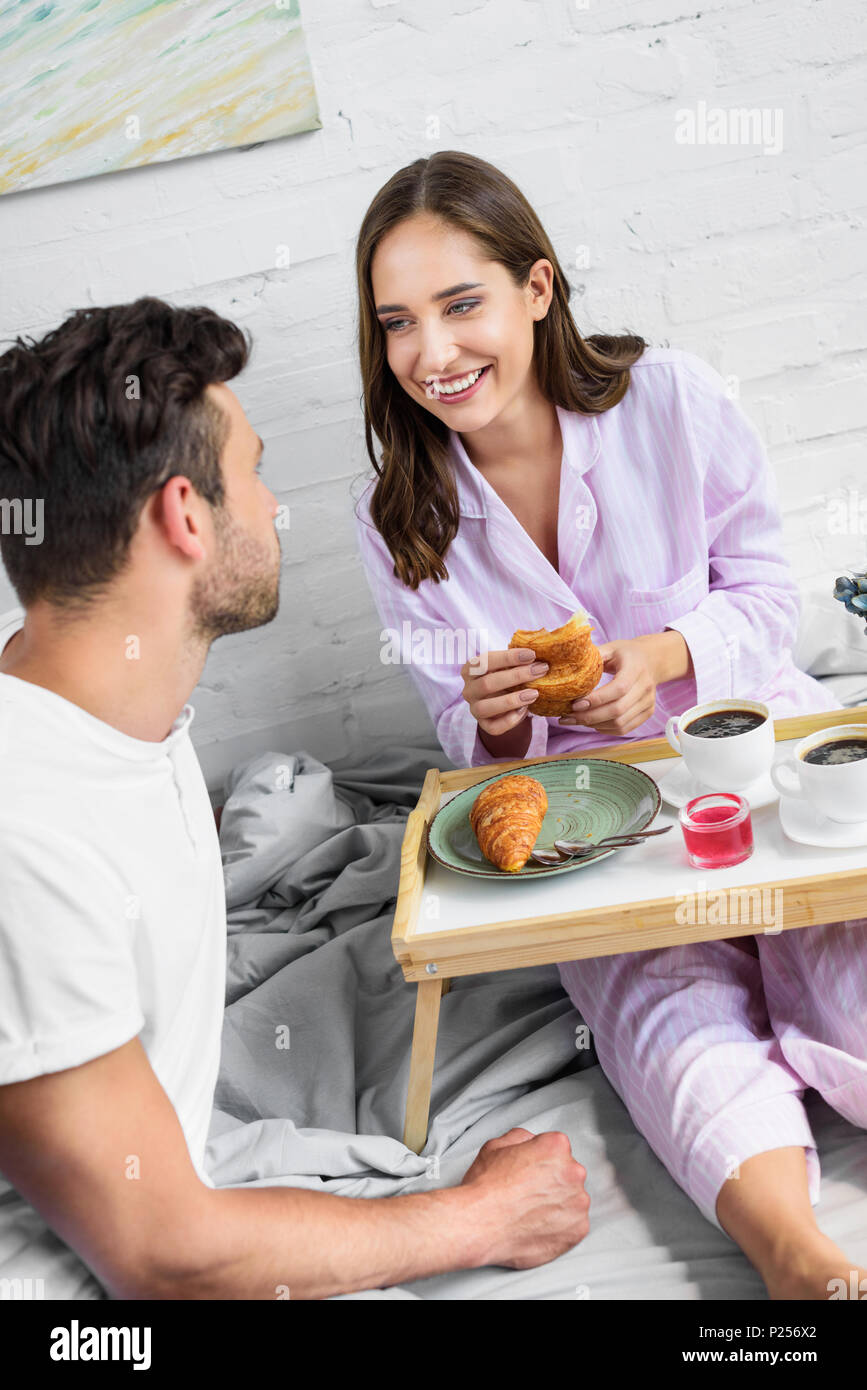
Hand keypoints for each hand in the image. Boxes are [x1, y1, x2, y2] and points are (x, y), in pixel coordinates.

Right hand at [460, 648, 546, 736]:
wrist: (505, 703)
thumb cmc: (507, 677)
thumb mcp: (509, 665)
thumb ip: (518, 657)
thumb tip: (543, 643)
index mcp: (470, 670)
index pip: (485, 660)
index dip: (508, 657)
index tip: (531, 654)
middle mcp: (468, 689)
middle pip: (487, 683)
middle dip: (516, 676)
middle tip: (540, 670)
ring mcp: (474, 709)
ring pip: (486, 707)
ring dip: (512, 700)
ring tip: (535, 693)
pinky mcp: (484, 725)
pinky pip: (494, 727)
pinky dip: (511, 720)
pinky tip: (525, 710)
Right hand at [460, 1128, 589, 1268]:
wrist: (479, 1225)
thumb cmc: (486, 1188)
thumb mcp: (496, 1146)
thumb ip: (522, 1137)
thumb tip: (530, 1141)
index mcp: (556, 1147)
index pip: (557, 1148)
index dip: (540, 1159)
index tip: (530, 1171)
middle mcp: (573, 1172)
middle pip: (568, 1173)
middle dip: (552, 1181)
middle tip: (528, 1192)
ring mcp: (578, 1203)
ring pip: (572, 1200)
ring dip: (558, 1204)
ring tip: (531, 1211)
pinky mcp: (578, 1229)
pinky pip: (574, 1225)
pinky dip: (560, 1227)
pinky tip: (538, 1225)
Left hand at [558, 637, 656, 735]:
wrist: (652, 660)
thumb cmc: (626, 653)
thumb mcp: (611, 648)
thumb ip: (593, 656)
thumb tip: (567, 666)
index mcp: (635, 668)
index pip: (618, 688)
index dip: (596, 699)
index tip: (574, 704)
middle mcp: (645, 687)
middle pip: (617, 710)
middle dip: (589, 716)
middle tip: (567, 717)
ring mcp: (648, 702)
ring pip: (620, 723)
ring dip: (594, 725)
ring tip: (575, 720)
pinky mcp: (647, 713)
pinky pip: (624, 729)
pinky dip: (605, 729)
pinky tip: (592, 723)